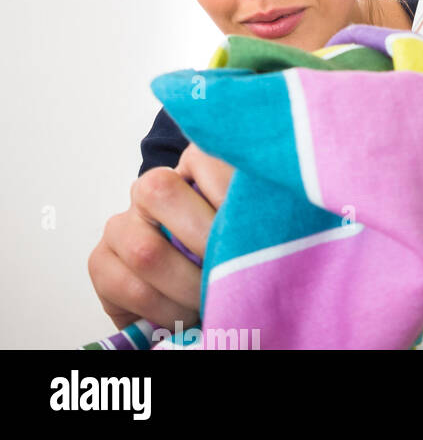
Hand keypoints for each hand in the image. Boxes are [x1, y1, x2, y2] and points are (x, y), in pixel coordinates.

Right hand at [87, 144, 234, 333]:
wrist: (181, 286)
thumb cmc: (222, 248)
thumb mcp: (240, 222)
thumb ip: (245, 208)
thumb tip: (271, 209)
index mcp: (190, 166)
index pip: (202, 158)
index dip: (227, 191)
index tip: (251, 223)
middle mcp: (149, 187)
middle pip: (162, 192)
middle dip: (204, 239)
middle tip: (232, 270)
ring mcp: (121, 224)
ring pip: (145, 249)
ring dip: (185, 284)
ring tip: (210, 300)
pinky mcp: (100, 263)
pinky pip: (130, 288)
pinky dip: (165, 309)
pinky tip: (185, 315)